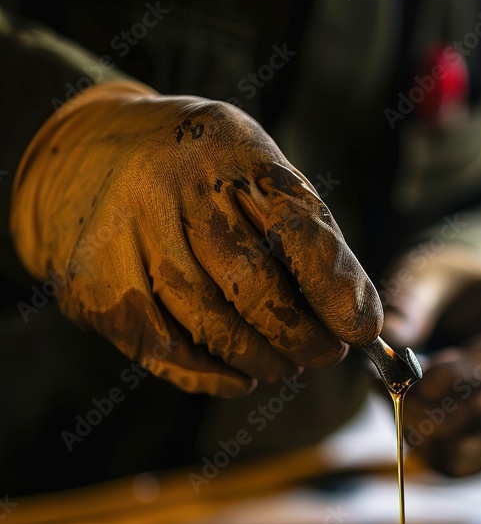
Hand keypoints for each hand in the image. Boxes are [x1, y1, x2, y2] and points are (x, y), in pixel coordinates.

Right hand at [10, 82, 381, 396]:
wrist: (76, 155)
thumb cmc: (192, 173)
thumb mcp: (248, 168)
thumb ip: (303, 232)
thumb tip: (359, 317)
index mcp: (227, 147)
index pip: (297, 228)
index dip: (337, 288)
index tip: (362, 329)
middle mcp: (171, 185)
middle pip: (254, 286)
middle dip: (302, 335)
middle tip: (325, 354)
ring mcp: (127, 236)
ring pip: (211, 325)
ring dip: (262, 359)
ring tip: (285, 365)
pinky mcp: (96, 285)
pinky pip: (167, 349)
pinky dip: (212, 375)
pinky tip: (240, 377)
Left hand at [383, 254, 480, 475]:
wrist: (477, 307)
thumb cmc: (453, 289)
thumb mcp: (429, 275)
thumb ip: (409, 303)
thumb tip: (388, 339)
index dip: (463, 375)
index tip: (418, 379)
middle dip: (433, 413)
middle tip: (390, 397)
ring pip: (478, 448)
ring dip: (426, 436)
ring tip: (398, 405)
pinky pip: (468, 464)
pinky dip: (431, 451)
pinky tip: (412, 422)